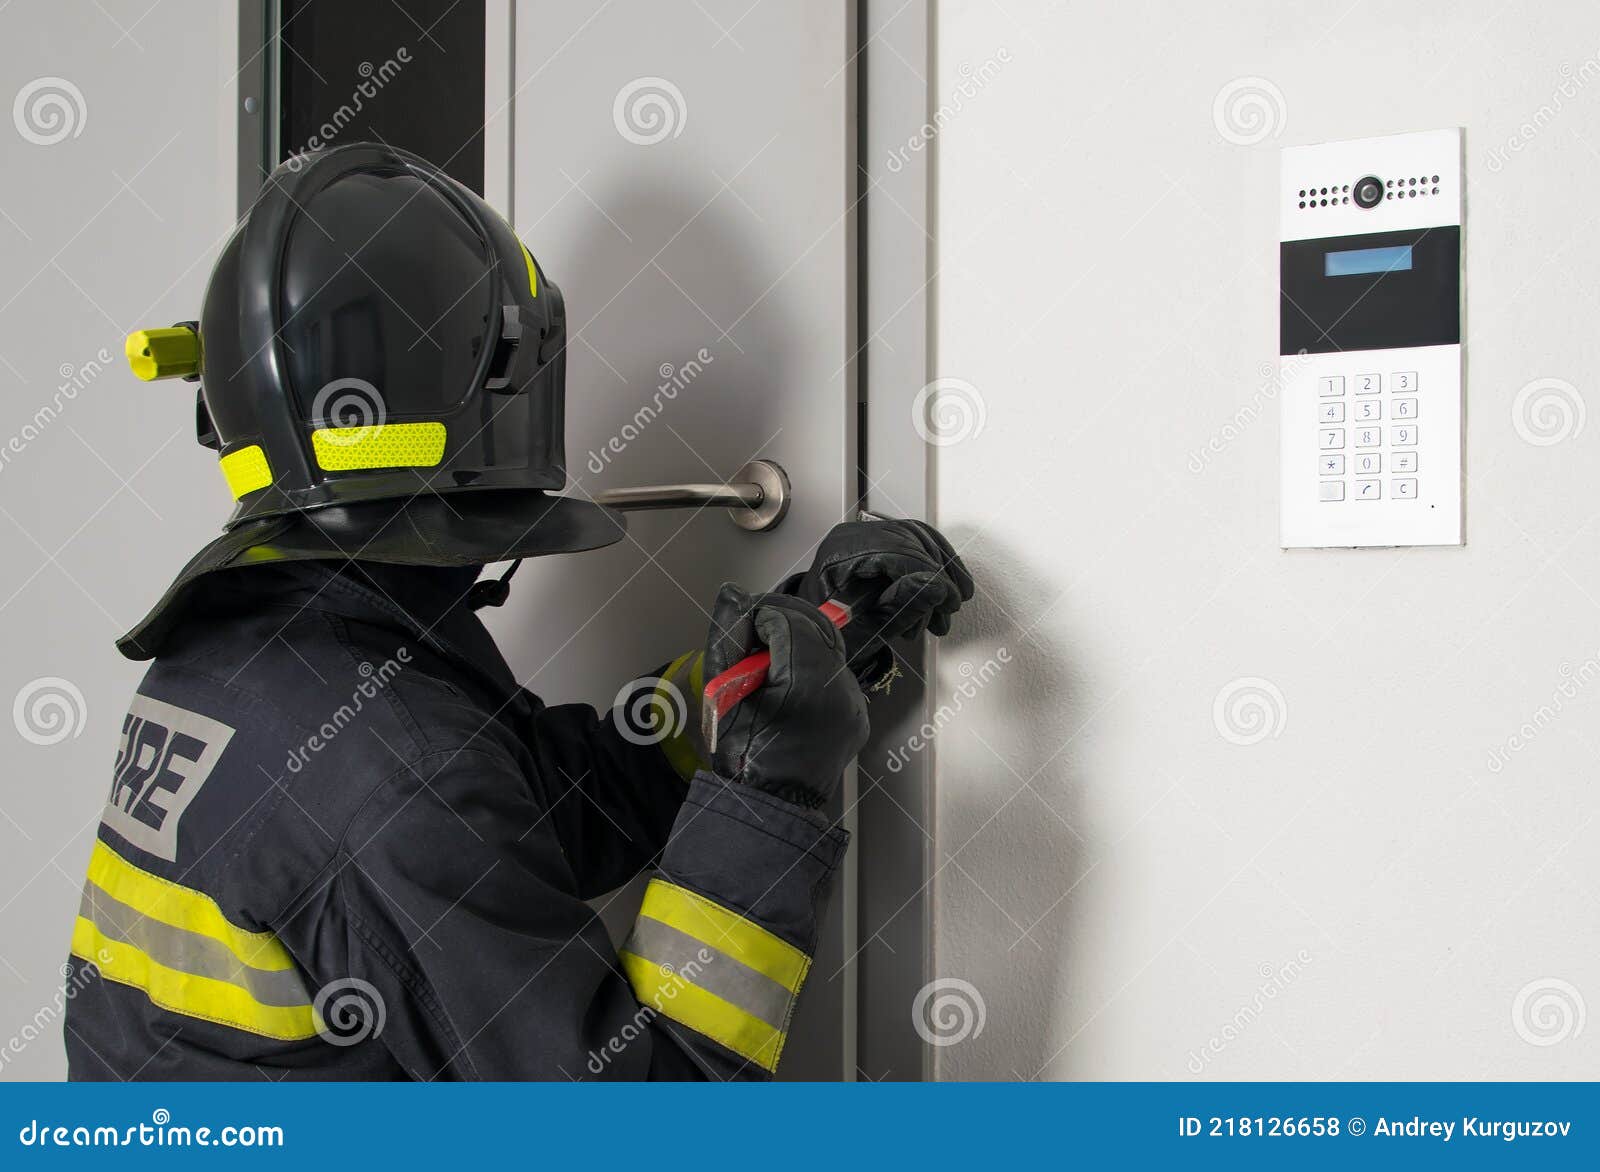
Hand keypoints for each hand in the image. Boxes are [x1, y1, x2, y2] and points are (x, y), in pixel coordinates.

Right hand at [705, 584, 868, 808]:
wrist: (770, 803)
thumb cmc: (742, 755)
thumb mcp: (724, 693)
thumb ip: (730, 637)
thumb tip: (734, 596)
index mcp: (804, 686)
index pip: (788, 622)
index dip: (763, 617)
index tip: (746, 628)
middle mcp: (838, 693)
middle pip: (816, 628)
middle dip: (784, 623)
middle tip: (757, 637)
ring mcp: (853, 705)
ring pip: (830, 647)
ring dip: (801, 643)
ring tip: (772, 663)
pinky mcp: (857, 713)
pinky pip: (838, 674)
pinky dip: (815, 667)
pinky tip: (792, 682)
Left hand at [789, 518, 974, 680]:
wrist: (813, 634)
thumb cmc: (827, 633)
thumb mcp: (863, 630)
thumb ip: (900, 608)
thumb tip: (937, 588)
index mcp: (840, 554)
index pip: (895, 550)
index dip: (929, 574)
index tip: (947, 599)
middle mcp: (851, 537)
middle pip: (909, 540)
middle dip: (937, 576)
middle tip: (948, 608)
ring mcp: (863, 536)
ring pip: (917, 539)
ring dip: (940, 571)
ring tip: (946, 608)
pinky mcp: (876, 543)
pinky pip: (913, 542)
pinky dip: (933, 563)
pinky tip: (944, 586)